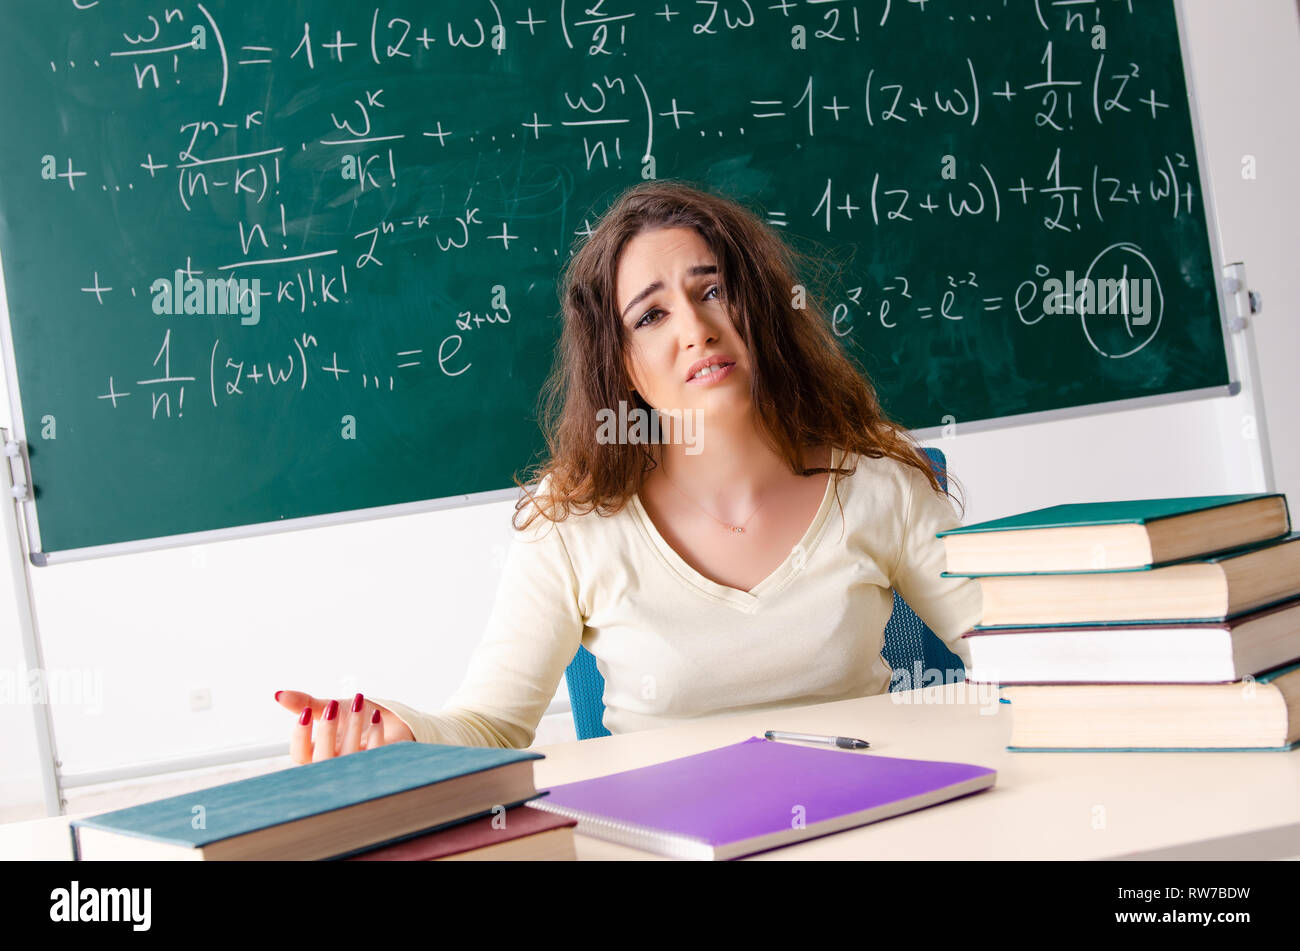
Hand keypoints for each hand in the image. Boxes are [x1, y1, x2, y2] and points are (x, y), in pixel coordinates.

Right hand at [275, 690, 415, 764]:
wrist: (389, 721)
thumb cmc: (354, 719)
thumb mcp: (328, 709)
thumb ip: (305, 704)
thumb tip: (279, 694)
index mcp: (316, 755)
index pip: (299, 755)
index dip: (300, 735)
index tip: (306, 712)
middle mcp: (333, 766)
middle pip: (322, 759)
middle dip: (326, 730)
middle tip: (332, 706)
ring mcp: (355, 768)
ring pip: (348, 756)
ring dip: (352, 726)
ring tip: (358, 701)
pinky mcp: (379, 765)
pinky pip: (375, 755)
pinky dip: (375, 733)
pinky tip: (376, 717)